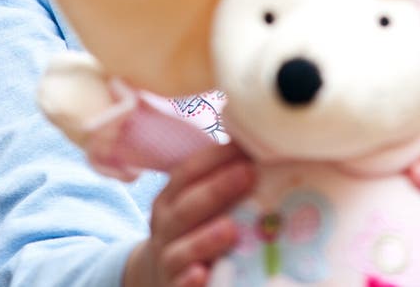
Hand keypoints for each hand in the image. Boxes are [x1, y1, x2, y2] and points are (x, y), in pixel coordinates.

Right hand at [124, 141, 255, 286]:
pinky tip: (202, 274)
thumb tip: (260, 147)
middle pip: (187, 206)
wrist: (159, 274)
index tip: (243, 146)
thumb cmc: (192, 228)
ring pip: (181, 249)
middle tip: (248, 173)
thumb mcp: (196, 201)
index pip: (188, 172)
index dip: (214, 158)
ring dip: (205, 239)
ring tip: (231, 228)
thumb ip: (219, 179)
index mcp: (170, 197)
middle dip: (217, 190)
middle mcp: (165, 226)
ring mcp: (167, 259)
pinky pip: (179, 285)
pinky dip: (189, 280)